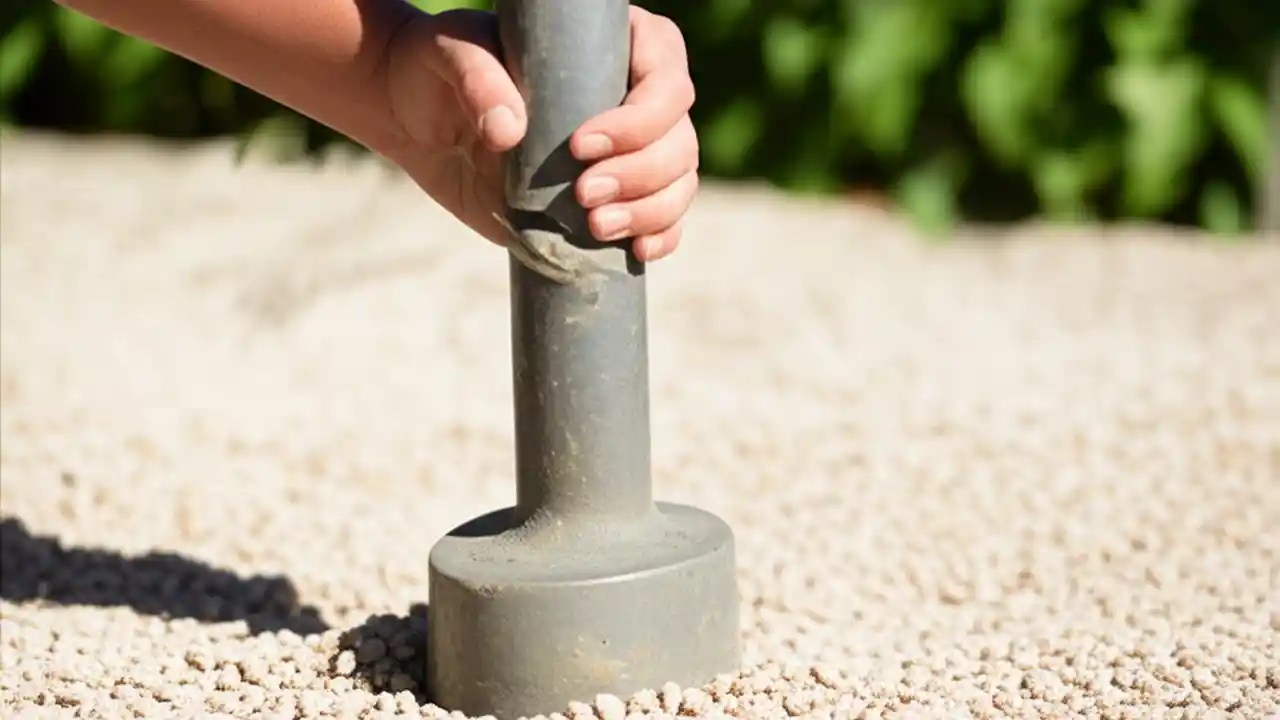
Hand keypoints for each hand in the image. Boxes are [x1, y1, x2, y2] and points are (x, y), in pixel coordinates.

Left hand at [384, 6, 698, 261]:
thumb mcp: (451, 53)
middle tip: (584, 192)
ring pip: (678, 180)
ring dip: (650, 209)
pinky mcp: (612, 195)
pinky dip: (660, 234)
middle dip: (642, 172)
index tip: (581, 144)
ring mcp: (627, 151)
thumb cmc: (440, 66)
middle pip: (678, 136)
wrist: (419, 119)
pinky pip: (664, 216)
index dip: (641, 116)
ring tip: (596, 226)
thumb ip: (478, 79)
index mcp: (610, 47)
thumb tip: (509, 131)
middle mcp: (632, 97)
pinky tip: (637, 249)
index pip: (664, 72)